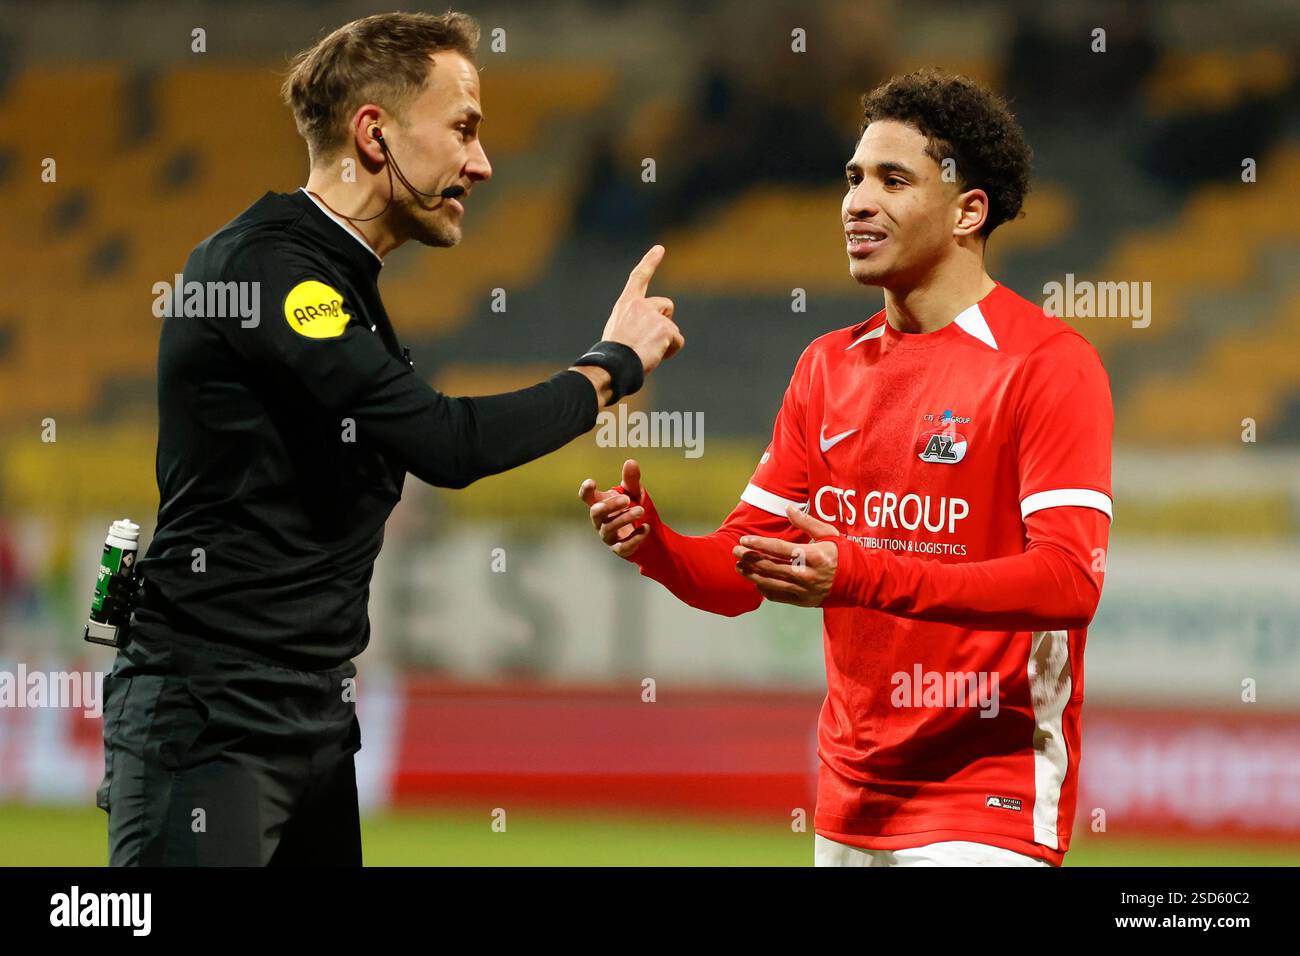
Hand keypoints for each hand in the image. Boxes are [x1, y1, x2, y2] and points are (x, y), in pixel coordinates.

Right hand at [579, 459, 650, 558]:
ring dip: (625, 518)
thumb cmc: (634, 508)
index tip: (592, 482)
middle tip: (627, 499)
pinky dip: (634, 537)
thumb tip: (630, 461)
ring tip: (641, 510)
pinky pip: (623, 546)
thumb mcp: (635, 493)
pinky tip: (646, 528)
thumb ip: (631, 480)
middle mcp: (601, 520)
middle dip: (610, 505)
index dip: (586, 491)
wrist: (647, 534)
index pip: (587, 498)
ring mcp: (608, 536)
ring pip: (609, 528)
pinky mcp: (619, 549)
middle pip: (596, 513)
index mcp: (601, 504)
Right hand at [600, 246, 682, 374]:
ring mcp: (654, 316)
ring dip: (665, 341)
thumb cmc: (612, 356)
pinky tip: (655, 356)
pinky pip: (677, 340)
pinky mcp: (666, 329)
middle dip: (665, 322)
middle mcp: (640, 305)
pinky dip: (670, 350)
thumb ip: (634, 323)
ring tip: (647, 352)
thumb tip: (651, 332)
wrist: (613, 366)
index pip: (638, 278)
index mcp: (626, 304)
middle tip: (649, 341)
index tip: (660, 248)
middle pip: (666, 306)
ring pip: (672, 327)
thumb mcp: (618, 331)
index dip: (650, 262)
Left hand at [732, 505, 839, 606]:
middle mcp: (807, 574)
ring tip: (739, 567)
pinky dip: (764, 589)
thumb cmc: (844, 554)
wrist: (861, 582)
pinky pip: (778, 596)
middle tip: (734, 551)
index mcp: (813, 555)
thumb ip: (806, 522)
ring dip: (752, 574)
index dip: (758, 544)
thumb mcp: (829, 533)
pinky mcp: (803, 601)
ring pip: (771, 583)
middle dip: (749, 558)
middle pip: (770, 566)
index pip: (779, 549)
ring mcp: (804, 590)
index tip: (743, 540)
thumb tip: (788, 508)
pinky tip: (755, 581)